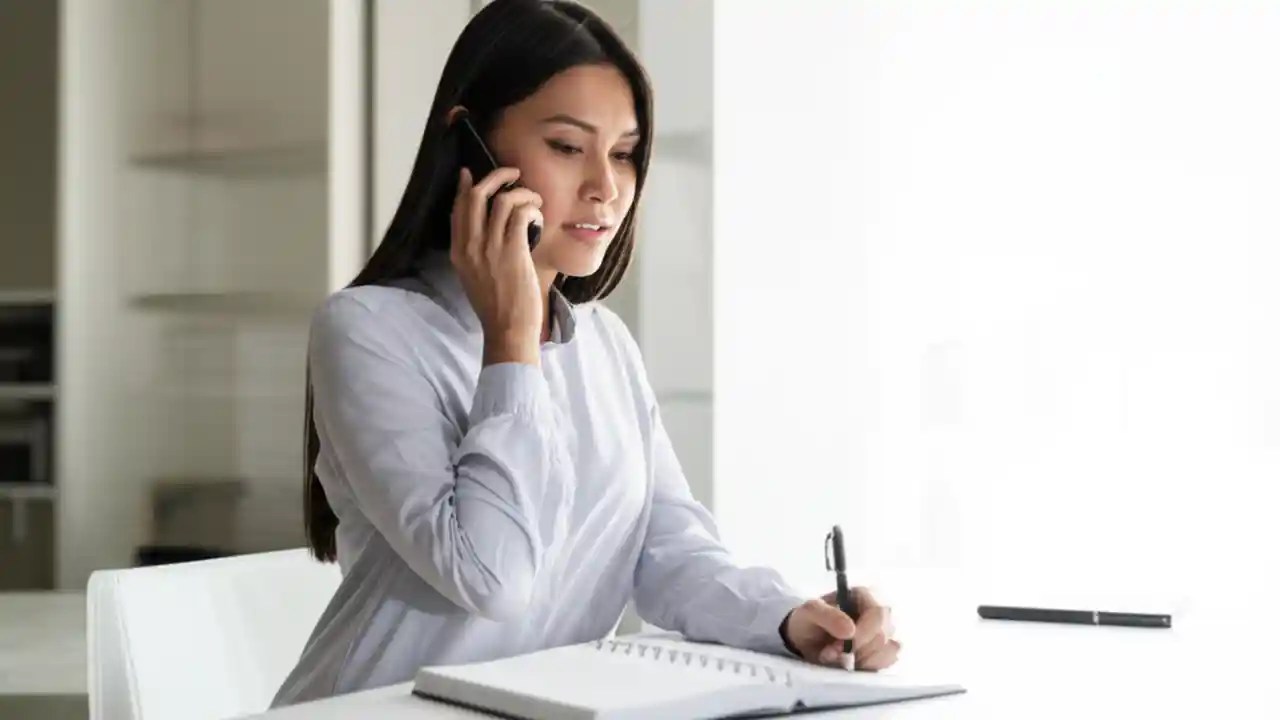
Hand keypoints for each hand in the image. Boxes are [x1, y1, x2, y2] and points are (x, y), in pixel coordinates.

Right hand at [450, 166, 544, 366]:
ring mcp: (491, 248)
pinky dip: (532, 208)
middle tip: (512, 173)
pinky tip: (539, 216)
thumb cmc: (497, 307)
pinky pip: (521, 214)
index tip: (470, 173)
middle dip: (495, 177)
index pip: (457, 209)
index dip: (464, 187)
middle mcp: (470, 246)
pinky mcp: (513, 252)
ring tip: (534, 199)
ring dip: (522, 193)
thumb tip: (488, 229)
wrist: (507, 330)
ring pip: (502, 200)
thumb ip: (476, 252)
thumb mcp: (474, 277)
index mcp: (458, 252)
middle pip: (476, 196)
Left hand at [782, 586, 899, 670]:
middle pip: (884, 636)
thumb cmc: (808, 621)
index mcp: (863, 595)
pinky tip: (850, 663)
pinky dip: (867, 667)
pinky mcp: (883, 651)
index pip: (878, 614)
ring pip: (888, 651)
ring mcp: (884, 632)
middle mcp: (879, 612)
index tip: (842, 646)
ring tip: (837, 657)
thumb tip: (851, 630)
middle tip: (831, 652)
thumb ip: (827, 616)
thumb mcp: (809, 613)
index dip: (863, 634)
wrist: (805, 641)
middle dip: (856, 650)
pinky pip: (887, 662)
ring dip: (861, 660)